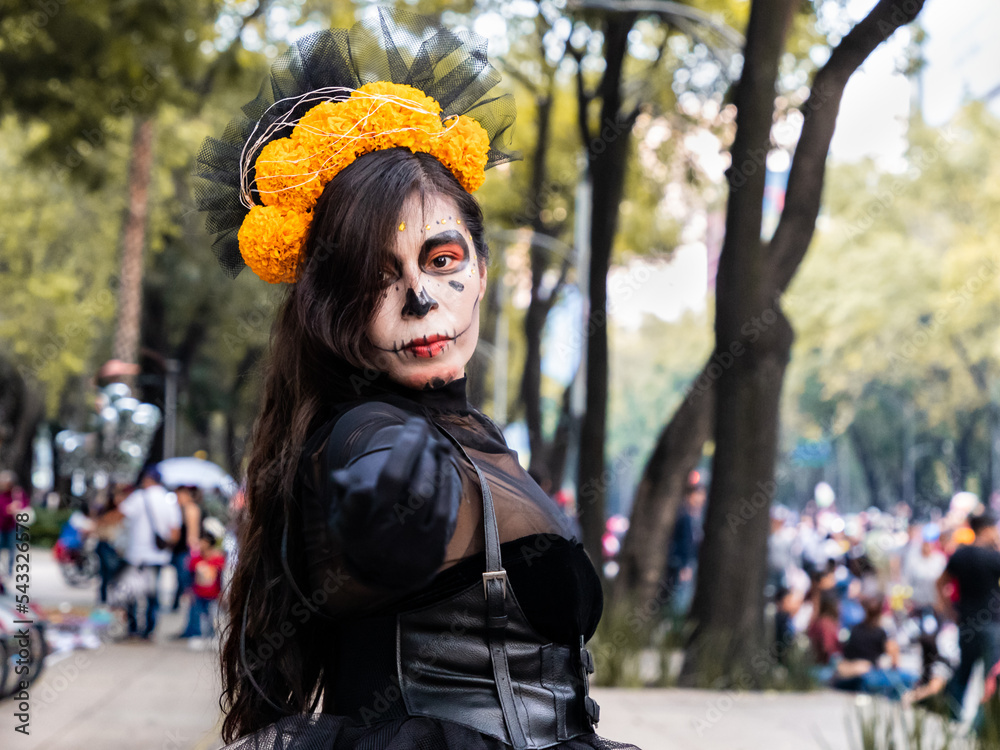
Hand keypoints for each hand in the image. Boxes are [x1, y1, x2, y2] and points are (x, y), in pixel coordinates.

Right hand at [328, 416, 461, 588]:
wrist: (393, 575)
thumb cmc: (366, 532)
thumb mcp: (345, 518)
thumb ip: (344, 495)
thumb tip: (341, 476)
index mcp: (352, 529)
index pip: (353, 514)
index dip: (357, 502)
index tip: (364, 487)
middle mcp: (380, 539)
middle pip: (396, 485)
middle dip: (409, 447)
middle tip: (418, 423)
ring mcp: (409, 545)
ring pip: (423, 493)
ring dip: (432, 460)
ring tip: (435, 440)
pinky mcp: (434, 549)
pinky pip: (443, 508)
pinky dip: (445, 481)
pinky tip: (445, 463)